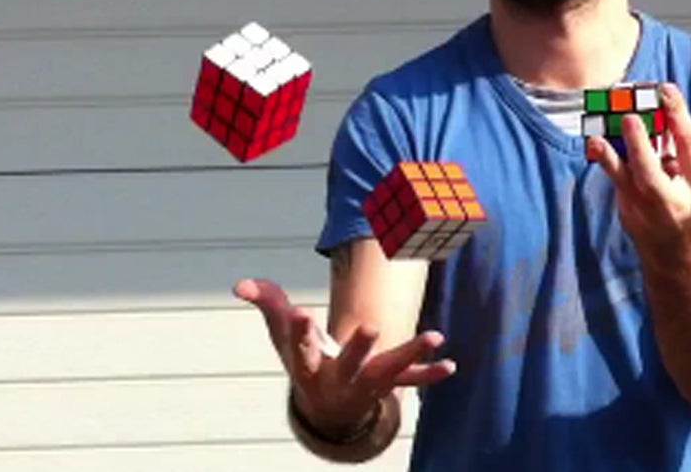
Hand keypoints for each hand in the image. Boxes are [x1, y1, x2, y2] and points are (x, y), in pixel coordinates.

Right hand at [232, 278, 455, 432]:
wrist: (326, 407)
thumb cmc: (305, 361)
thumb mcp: (281, 335)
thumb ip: (267, 304)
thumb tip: (240, 284)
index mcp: (308, 366)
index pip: (300, 348)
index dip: (299, 331)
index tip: (299, 312)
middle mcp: (338, 378)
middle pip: (349, 362)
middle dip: (359, 347)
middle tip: (371, 326)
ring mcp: (366, 384)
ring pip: (389, 370)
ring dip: (411, 353)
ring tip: (435, 335)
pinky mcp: (386, 385)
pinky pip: (410, 381)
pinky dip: (429, 374)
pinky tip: (450, 365)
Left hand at [587, 83, 690, 255]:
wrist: (675, 251)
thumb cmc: (688, 202)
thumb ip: (680, 147)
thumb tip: (661, 107)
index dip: (679, 116)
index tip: (666, 90)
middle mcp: (673, 200)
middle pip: (653, 173)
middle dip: (640, 146)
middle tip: (628, 117)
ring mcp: (647, 212)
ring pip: (625, 183)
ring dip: (610, 159)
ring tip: (596, 140)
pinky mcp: (627, 213)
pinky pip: (616, 181)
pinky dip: (607, 160)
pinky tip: (598, 142)